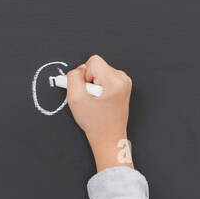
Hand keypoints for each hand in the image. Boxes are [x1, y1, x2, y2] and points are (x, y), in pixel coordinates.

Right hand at [65, 54, 132, 170]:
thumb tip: (80, 68)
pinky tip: (101, 100)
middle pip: (97, 65)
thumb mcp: (76, 99)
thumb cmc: (95, 123)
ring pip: (101, 71)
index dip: (85, 75)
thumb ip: (73, 77)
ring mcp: (125, 82)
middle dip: (90, 80)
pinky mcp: (124, 86)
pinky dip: (101, 87)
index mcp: (114, 81)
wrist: (109, 137)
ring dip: (95, 84)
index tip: (88, 91)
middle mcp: (123, 79)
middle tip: (92, 98)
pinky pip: (106, 77)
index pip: (93, 61)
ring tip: (97, 101)